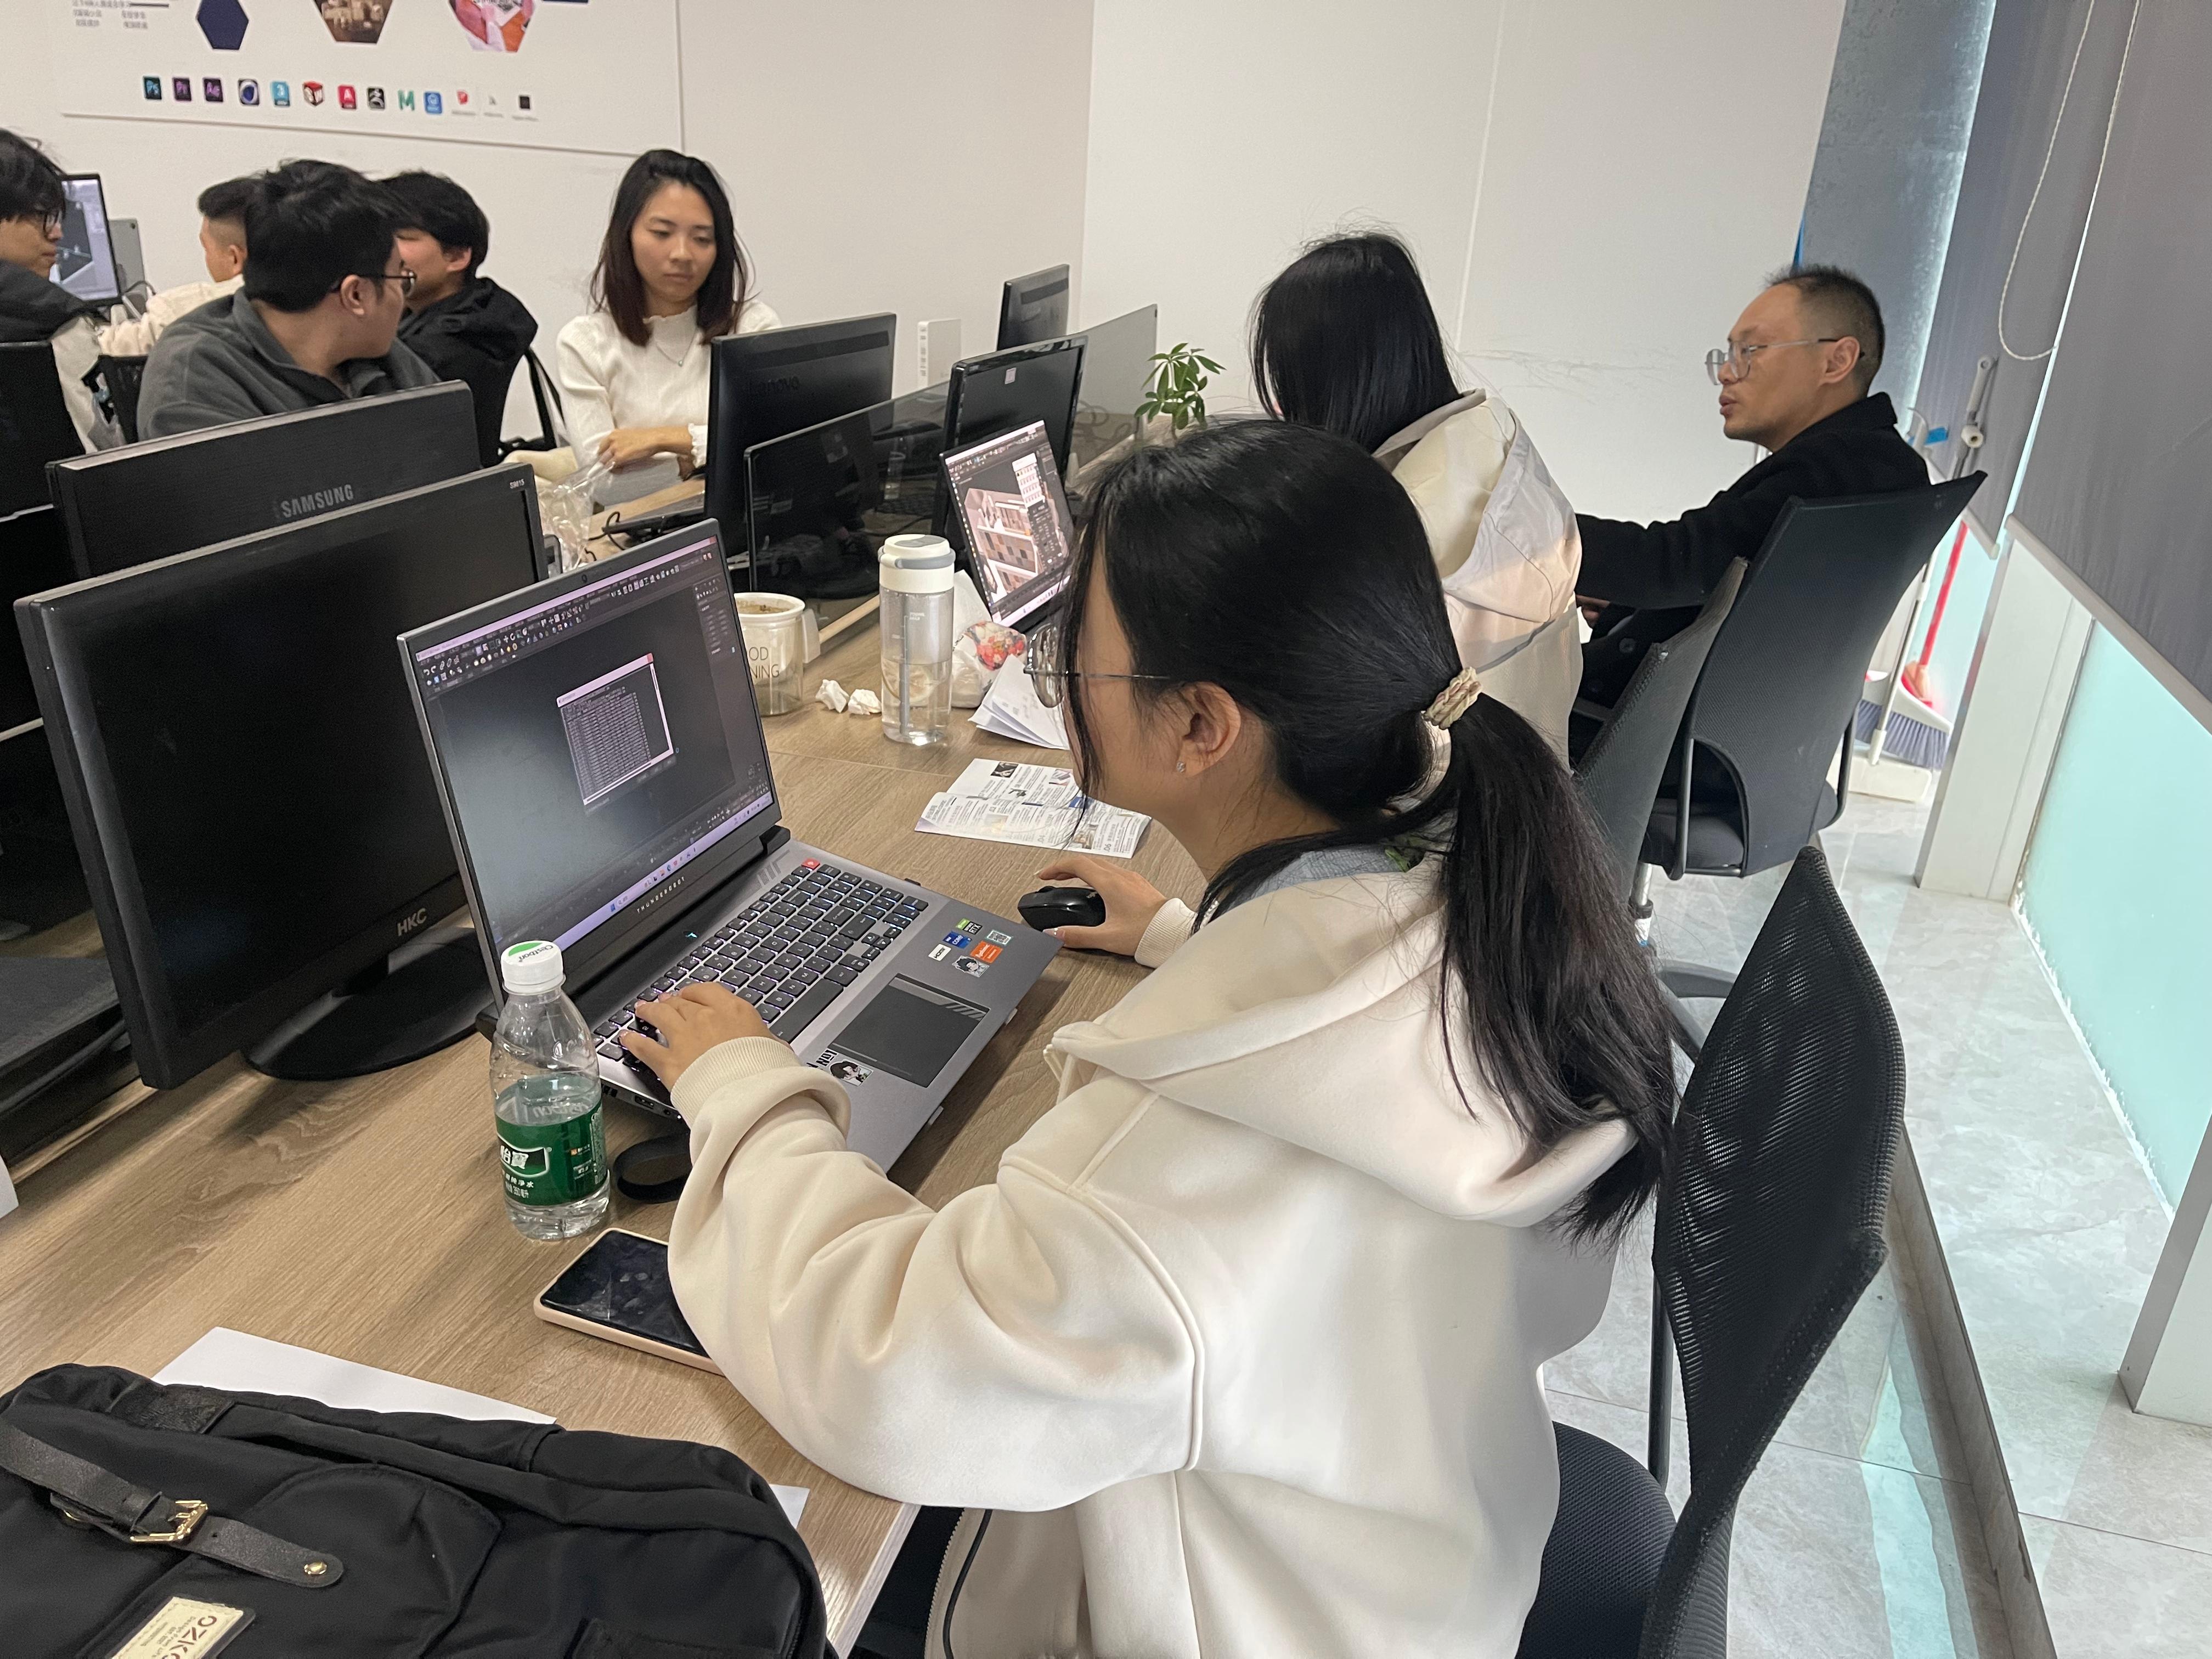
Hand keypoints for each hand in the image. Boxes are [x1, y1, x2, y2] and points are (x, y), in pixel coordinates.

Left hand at [596, 425, 690, 470]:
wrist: (653, 439)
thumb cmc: (645, 437)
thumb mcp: (629, 435)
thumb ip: (620, 441)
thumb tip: (617, 451)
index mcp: (614, 434)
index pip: (602, 445)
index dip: (604, 453)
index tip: (608, 457)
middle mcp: (612, 440)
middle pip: (601, 454)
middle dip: (605, 460)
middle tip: (611, 464)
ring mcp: (614, 449)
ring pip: (604, 461)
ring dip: (609, 465)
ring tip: (616, 468)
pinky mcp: (619, 457)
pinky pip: (611, 466)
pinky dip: (614, 469)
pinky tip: (619, 470)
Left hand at [619, 983, 775, 1086]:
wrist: (749, 1098)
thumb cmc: (767, 1076)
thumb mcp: (778, 1051)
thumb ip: (768, 1042)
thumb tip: (774, 1044)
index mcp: (734, 1011)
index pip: (707, 991)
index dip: (695, 992)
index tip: (691, 994)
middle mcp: (705, 1019)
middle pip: (681, 1003)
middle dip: (671, 1001)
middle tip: (666, 1001)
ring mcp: (684, 1039)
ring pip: (660, 1017)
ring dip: (650, 1011)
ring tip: (643, 1010)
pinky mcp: (669, 1063)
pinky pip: (645, 1048)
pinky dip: (633, 1041)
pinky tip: (626, 1038)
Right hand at [1033, 854, 1168, 956]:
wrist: (1173, 933)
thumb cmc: (1148, 933)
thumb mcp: (1106, 937)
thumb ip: (1078, 936)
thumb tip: (1056, 934)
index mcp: (1110, 883)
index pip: (1076, 864)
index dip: (1056, 867)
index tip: (1044, 874)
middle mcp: (1122, 876)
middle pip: (1088, 861)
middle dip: (1067, 867)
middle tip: (1054, 877)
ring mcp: (1132, 879)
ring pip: (1102, 865)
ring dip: (1084, 869)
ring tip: (1073, 880)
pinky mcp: (1140, 885)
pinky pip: (1114, 872)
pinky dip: (1099, 874)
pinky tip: (1100, 888)